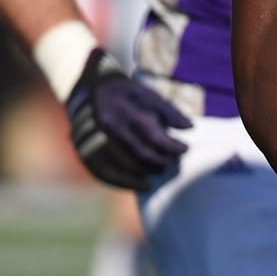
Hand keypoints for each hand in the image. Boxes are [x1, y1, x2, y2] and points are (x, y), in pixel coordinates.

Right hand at [65, 49, 190, 190]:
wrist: (91, 90)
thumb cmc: (126, 94)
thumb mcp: (148, 95)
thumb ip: (169, 111)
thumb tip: (190, 127)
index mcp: (125, 110)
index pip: (154, 135)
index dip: (172, 146)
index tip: (184, 149)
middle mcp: (109, 127)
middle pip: (141, 154)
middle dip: (162, 161)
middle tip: (173, 162)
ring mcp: (94, 141)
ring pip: (125, 166)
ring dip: (148, 172)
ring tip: (161, 170)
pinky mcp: (86, 152)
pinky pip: (107, 174)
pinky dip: (127, 183)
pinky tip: (144, 185)